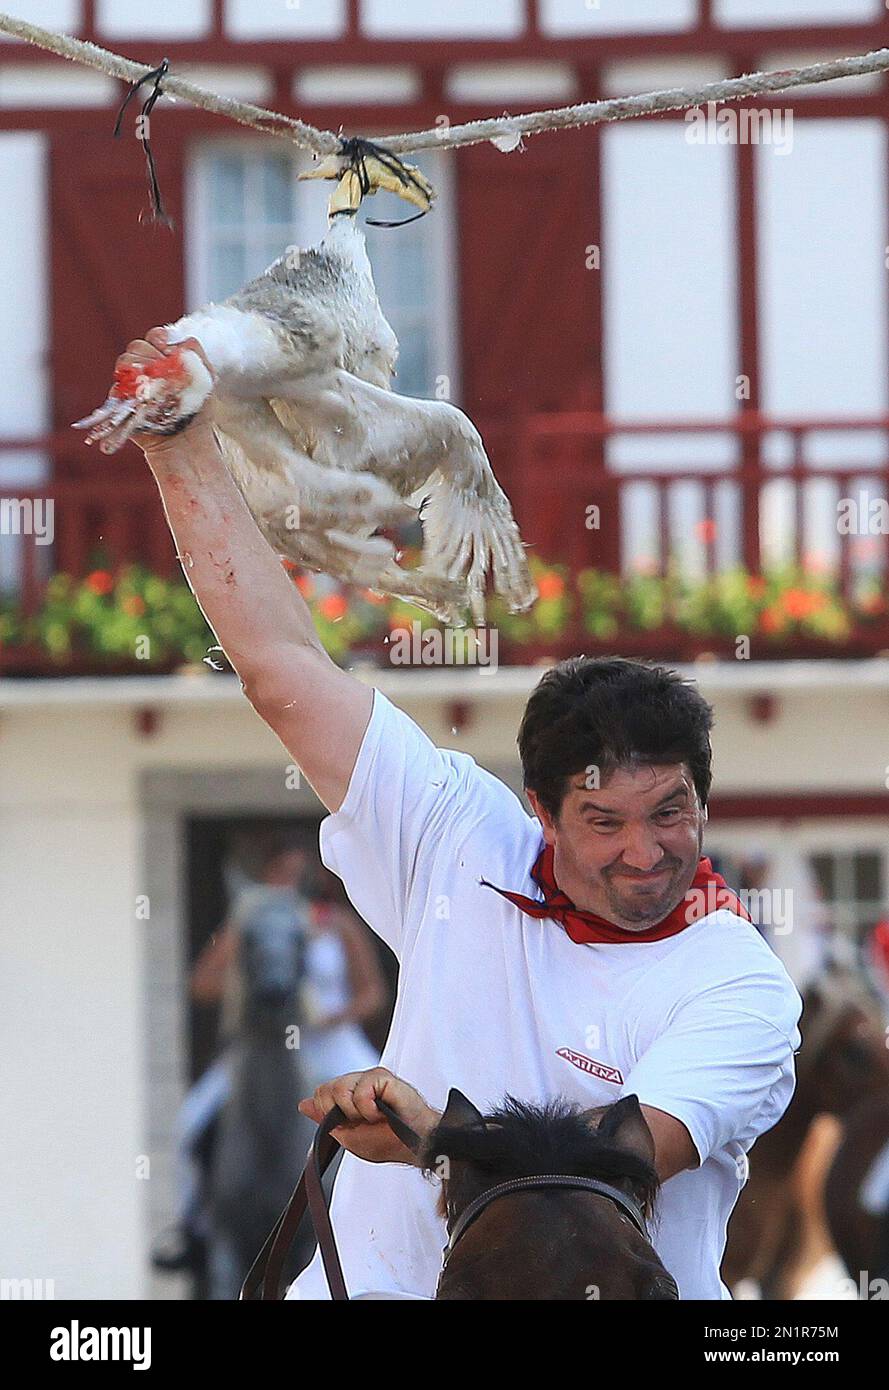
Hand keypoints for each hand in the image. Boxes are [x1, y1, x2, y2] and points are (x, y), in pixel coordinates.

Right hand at [74, 327, 215, 456]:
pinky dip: (131, 390)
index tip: (167, 349)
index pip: (154, 337)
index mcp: (162, 358)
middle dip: (151, 356)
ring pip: (124, 362)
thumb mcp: (206, 378)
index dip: (159, 338)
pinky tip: (146, 398)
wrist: (187, 440)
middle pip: (136, 346)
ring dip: (141, 371)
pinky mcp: (121, 401)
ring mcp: (131, 383)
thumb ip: (196, 354)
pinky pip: (117, 388)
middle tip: (165, 374)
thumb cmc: (197, 409)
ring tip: (157, 387)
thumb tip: (179, 343)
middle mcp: (144, 368)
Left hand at [299, 1067, 439, 1165]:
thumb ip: (325, 1118)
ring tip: (374, 1117)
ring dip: (356, 1112)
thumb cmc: (388, 1141)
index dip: (328, 1112)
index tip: (348, 1124)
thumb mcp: (348, 1136)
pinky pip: (361, 1090)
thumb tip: (303, 1104)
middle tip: (362, 1121)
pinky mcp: (382, 1076)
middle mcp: (357, 1083)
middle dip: (339, 1113)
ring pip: (340, 1088)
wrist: (414, 1144)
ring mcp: (370, 1078)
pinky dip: (369, 1109)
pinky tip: (383, 1112)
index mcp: (348, 1096)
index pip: (321, 1093)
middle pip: (326, 1089)